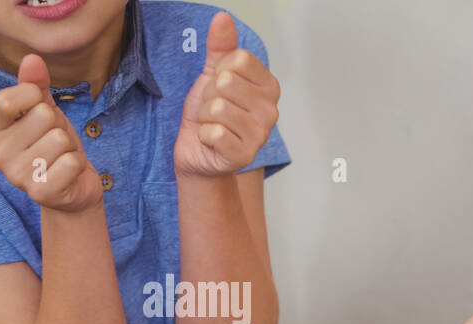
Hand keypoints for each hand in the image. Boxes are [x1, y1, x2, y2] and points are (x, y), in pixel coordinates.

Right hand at [0, 55, 102, 212]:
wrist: (74, 188)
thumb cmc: (55, 146)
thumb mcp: (45, 111)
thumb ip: (36, 86)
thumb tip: (32, 59)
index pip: (6, 99)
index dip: (33, 96)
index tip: (40, 106)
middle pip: (42, 116)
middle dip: (59, 125)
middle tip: (57, 141)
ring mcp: (17, 175)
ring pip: (60, 139)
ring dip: (70, 146)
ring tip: (62, 157)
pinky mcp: (40, 192)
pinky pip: (71, 162)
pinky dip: (78, 164)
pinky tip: (69, 173)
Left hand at [174, 11, 280, 178]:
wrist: (200, 150)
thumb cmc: (210, 114)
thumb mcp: (213, 75)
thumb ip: (220, 47)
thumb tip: (223, 18)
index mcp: (269, 87)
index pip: (240, 59)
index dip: (220, 70)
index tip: (221, 86)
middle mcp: (271, 111)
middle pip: (226, 82)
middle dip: (209, 95)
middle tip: (214, 108)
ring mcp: (261, 135)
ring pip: (218, 108)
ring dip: (205, 116)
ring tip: (213, 124)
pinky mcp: (245, 155)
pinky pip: (215, 133)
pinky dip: (205, 136)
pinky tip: (213, 141)